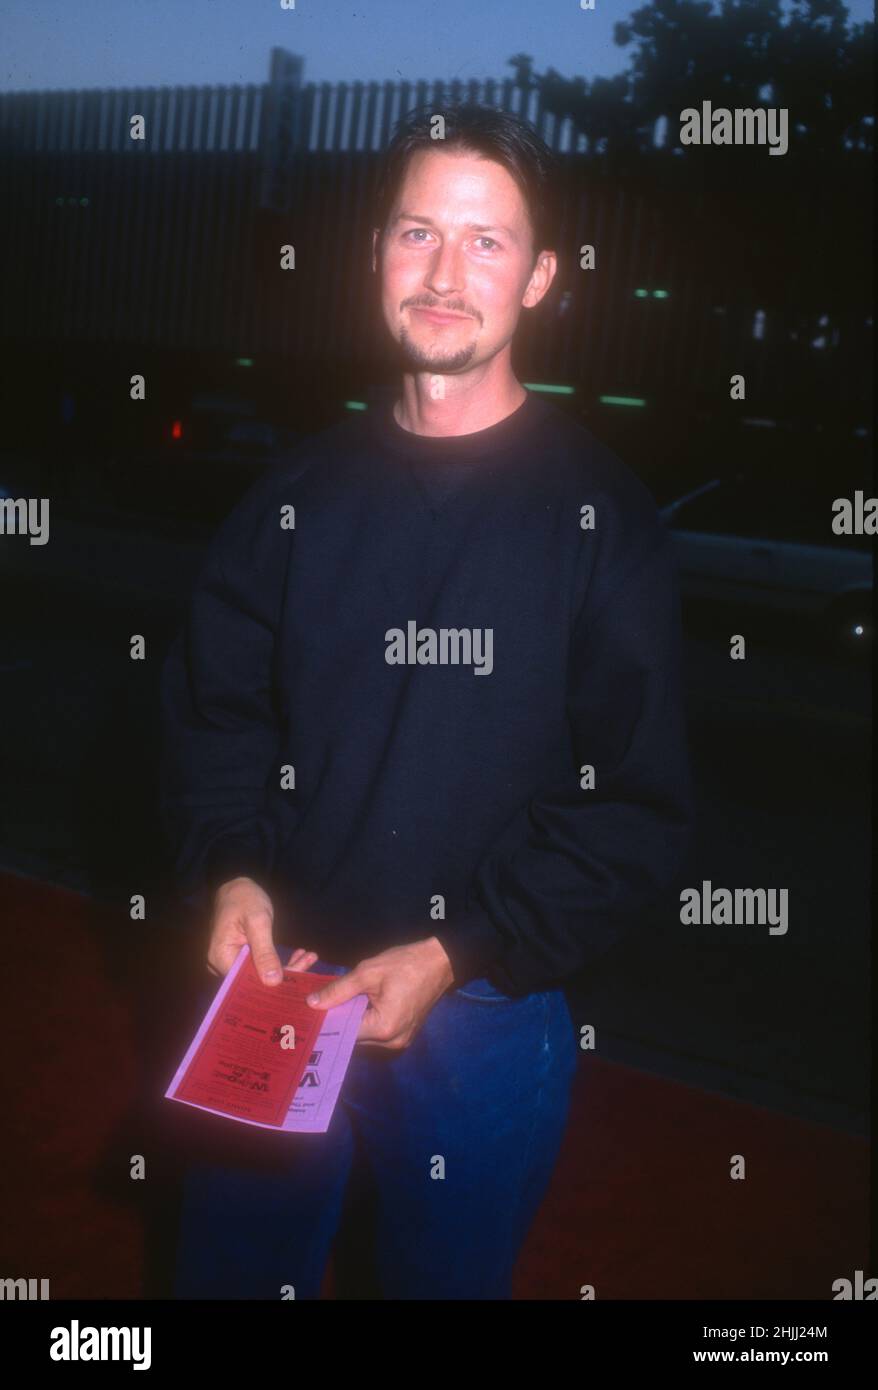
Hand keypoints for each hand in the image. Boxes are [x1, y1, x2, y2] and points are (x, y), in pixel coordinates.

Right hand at [207, 875, 317, 984]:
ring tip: (310, 956)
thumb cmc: (244, 898)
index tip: (298, 979)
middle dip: (284, 974)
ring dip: (286, 967)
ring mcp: (232, 961)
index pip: (247, 981)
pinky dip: (280, 961)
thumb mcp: (258, 921)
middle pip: (255, 979)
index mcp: (221, 957)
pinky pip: (261, 965)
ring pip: (261, 973)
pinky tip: (299, 955)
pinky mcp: (242, 957)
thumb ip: (264, 951)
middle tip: (310, 961)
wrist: (236, 887)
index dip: (272, 983)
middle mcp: (222, 964)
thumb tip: (272, 982)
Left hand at [304, 937, 454, 1049]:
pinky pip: (378, 1030)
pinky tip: (357, 1002)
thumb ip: (338, 990)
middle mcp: (392, 1042)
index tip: (309, 1011)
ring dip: (353, 1018)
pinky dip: (367, 1018)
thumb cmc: (405, 964)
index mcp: (383, 1029)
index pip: (344, 1032)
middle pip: (354, 1035)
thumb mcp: (368, 972)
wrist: (440, 961)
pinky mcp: (405, 1033)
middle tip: (319, 1004)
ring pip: (365, 1033)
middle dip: (339, 1019)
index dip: (326, 1020)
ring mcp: (401, 1039)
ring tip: (337, 1001)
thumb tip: (312, 1003)